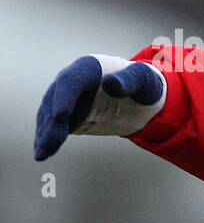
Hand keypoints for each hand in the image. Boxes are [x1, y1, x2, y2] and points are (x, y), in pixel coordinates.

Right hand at [33, 55, 164, 160]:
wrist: (137, 91)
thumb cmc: (141, 82)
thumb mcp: (142, 79)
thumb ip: (129, 81)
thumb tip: (111, 85)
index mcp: (87, 68)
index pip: (70, 81)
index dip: (64, 98)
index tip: (61, 116)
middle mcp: (69, 81)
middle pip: (55, 101)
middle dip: (52, 124)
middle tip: (50, 145)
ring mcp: (64, 97)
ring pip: (49, 115)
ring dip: (45, 134)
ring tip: (42, 154)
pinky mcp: (66, 113)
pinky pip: (52, 125)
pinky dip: (46, 138)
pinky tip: (43, 153)